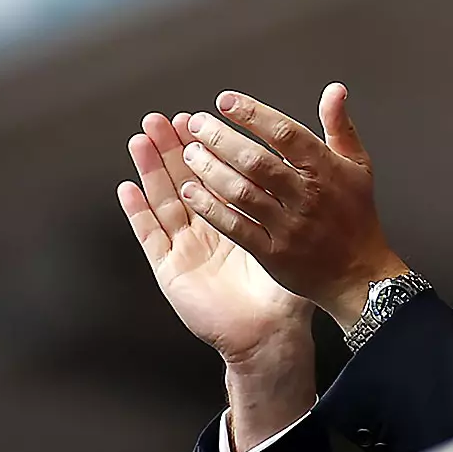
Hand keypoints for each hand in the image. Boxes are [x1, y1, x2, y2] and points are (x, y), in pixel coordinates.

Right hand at [120, 114, 316, 449]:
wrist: (270, 334)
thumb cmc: (285, 290)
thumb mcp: (298, 240)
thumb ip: (305, 205)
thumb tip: (324, 170)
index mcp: (237, 218)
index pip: (218, 173)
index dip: (207, 146)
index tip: (200, 117)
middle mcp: (209, 229)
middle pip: (185, 180)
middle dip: (173, 148)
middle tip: (163, 117)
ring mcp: (187, 247)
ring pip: (165, 200)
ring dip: (151, 169)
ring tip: (140, 138)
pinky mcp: (171, 269)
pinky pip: (151, 236)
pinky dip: (138, 211)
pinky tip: (128, 187)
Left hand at [176, 83, 407, 328]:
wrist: (360, 273)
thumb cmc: (356, 217)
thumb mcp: (359, 166)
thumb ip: (340, 127)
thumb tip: (334, 90)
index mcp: (328, 171)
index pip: (286, 134)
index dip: (253, 114)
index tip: (226, 101)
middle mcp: (308, 197)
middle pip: (256, 161)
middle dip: (221, 138)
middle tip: (197, 125)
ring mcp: (289, 226)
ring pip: (241, 192)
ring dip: (210, 170)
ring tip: (190, 154)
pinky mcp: (273, 253)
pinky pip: (235, 227)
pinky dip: (211, 208)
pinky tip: (192, 192)